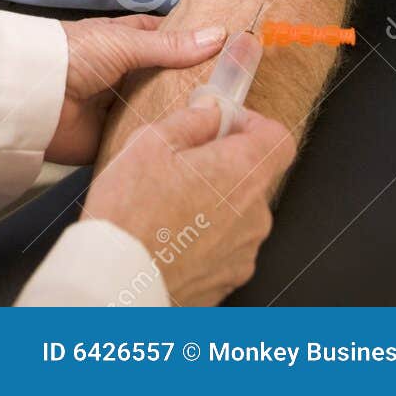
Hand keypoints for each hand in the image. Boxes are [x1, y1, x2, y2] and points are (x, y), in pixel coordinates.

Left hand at [46, 15, 225, 164]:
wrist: (36, 99)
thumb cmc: (75, 55)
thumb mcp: (125, 42)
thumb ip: (170, 46)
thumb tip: (219, 35)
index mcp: (126, 43)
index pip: (167, 40)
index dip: (194, 44)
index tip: (230, 50)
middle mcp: (126, 75)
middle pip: (167, 80)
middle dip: (194, 86)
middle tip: (237, 95)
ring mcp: (121, 108)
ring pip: (160, 112)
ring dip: (182, 117)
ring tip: (228, 124)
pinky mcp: (115, 140)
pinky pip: (145, 142)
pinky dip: (164, 144)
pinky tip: (196, 149)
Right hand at [83, 103, 294, 304]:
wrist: (117, 285)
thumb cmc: (130, 213)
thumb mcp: (151, 144)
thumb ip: (192, 120)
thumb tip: (212, 110)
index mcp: (241, 173)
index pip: (278, 139)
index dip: (253, 125)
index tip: (224, 125)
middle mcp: (254, 215)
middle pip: (254, 176)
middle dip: (223, 165)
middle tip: (181, 166)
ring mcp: (245, 253)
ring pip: (239, 213)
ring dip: (215, 204)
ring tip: (169, 207)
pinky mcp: (229, 280)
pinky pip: (227, 246)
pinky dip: (207, 238)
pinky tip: (171, 237)